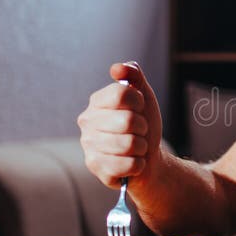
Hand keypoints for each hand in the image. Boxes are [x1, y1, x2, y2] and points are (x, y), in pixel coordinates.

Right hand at [77, 61, 162, 188]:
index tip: (139, 108)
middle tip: (138, 131)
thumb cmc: (143, 125)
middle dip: (142, 127)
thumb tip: (118, 68)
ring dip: (141, 147)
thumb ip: (134, 76)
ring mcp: (88, 145)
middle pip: (127, 120)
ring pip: (129, 144)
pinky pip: (128, 164)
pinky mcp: (95, 166)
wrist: (148, 158)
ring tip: (135, 147)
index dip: (138, 102)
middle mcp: (87, 121)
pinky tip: (132, 162)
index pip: (121, 93)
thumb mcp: (144, 97)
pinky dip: (138, 164)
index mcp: (97, 101)